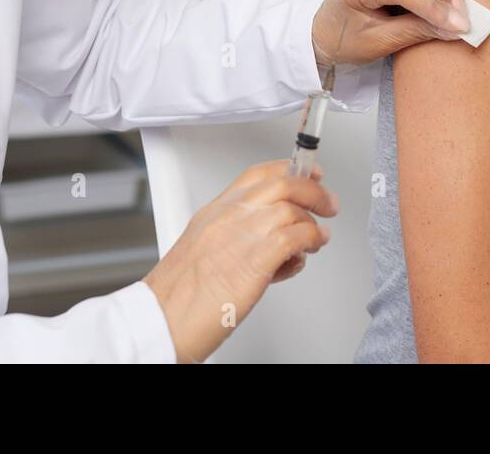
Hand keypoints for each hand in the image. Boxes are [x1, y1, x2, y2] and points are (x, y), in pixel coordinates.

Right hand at [142, 160, 337, 362]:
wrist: (162, 320)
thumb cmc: (178, 297)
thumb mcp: (202, 250)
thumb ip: (234, 236)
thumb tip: (266, 239)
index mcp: (214, 211)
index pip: (257, 175)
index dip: (288, 169)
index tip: (307, 173)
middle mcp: (229, 216)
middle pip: (283, 183)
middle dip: (313, 190)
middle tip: (327, 203)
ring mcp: (243, 233)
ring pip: (294, 208)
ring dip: (313, 223)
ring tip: (316, 239)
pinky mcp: (257, 257)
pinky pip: (298, 235)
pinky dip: (312, 240)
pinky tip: (309, 251)